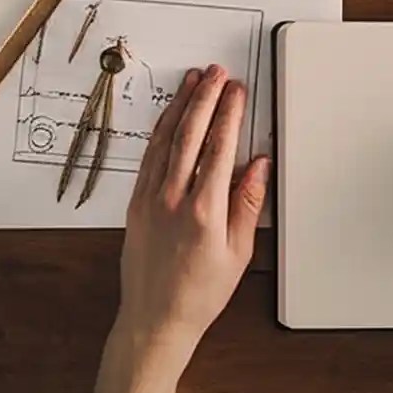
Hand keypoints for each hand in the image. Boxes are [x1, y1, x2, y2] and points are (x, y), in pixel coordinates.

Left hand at [116, 64, 269, 354]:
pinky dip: (161, 130)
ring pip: (164, 140)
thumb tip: (258, 166)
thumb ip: (248, 204)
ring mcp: (149, 200)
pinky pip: (149, 156)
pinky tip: (170, 116)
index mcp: (203, 212)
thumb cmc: (200, 293)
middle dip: (204, 98)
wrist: (155, 319)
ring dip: (179, 106)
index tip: (237, 91)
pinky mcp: (135, 204)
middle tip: (216, 73)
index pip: (219, 148)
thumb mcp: (239, 253)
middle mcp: (172, 200)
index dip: (229, 114)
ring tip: (192, 80)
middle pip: (189, 135)